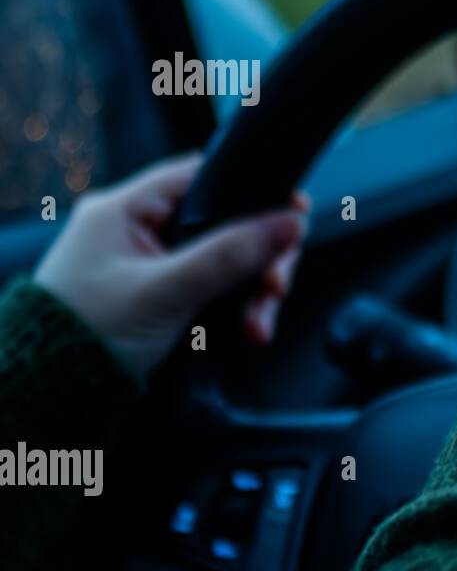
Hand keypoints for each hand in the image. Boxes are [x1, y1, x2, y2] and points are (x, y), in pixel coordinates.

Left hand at [35, 153, 307, 379]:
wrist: (49, 394)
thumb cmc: (88, 334)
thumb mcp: (166, 290)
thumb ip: (230, 254)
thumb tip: (288, 222)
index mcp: (124, 209)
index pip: (203, 177)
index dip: (253, 190)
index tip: (292, 212)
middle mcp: (136, 229)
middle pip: (224, 224)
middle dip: (259, 259)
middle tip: (275, 287)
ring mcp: (149, 263)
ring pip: (224, 261)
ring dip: (252, 292)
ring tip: (256, 325)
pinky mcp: (159, 295)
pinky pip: (212, 289)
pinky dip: (234, 310)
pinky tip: (246, 332)